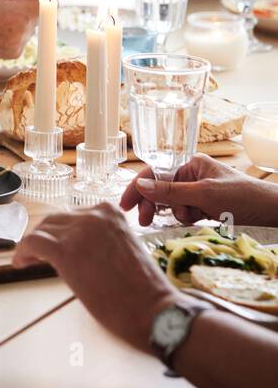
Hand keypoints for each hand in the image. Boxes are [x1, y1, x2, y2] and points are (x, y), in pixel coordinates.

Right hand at [0, 0, 44, 59]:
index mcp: (18, 16)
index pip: (47, 2)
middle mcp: (22, 34)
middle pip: (39, 13)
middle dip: (26, 4)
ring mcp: (17, 47)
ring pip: (31, 25)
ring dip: (19, 16)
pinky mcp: (12, 54)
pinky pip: (21, 36)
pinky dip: (13, 28)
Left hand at [11, 202, 184, 353]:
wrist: (153, 310)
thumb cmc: (143, 289)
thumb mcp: (122, 248)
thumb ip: (99, 240)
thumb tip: (75, 248)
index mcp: (110, 212)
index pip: (73, 215)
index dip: (59, 230)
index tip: (53, 243)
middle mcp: (93, 215)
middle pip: (54, 220)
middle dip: (45, 237)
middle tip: (37, 254)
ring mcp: (78, 231)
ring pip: (41, 230)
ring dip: (33, 245)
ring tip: (29, 261)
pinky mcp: (64, 251)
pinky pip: (32, 243)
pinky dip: (22, 252)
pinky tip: (21, 263)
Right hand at [119, 153, 277, 227]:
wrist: (273, 211)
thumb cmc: (243, 197)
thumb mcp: (204, 194)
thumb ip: (170, 191)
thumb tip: (140, 184)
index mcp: (190, 164)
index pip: (154, 173)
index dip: (137, 188)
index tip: (124, 206)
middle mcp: (191, 176)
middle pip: (160, 189)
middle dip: (156, 205)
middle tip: (145, 222)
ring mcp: (198, 191)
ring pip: (172, 204)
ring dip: (179, 213)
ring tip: (193, 218)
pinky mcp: (206, 206)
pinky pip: (185, 212)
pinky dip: (188, 218)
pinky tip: (200, 220)